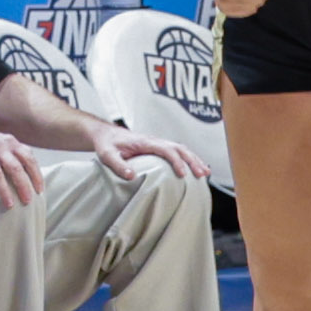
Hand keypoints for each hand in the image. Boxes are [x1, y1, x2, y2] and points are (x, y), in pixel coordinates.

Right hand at [0, 116, 45, 209]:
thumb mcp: (1, 142)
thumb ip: (13, 152)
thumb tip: (30, 172)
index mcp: (10, 142)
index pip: (28, 159)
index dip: (36, 175)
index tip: (39, 190)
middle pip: (15, 168)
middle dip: (23, 186)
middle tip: (28, 201)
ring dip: (5, 192)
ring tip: (10, 205)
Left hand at [93, 123, 207, 180]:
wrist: (105, 135)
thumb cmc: (107, 144)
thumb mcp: (107, 155)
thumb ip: (118, 165)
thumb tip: (132, 176)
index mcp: (144, 142)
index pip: (166, 149)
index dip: (176, 161)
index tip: (183, 174)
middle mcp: (154, 141)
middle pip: (179, 148)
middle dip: (192, 160)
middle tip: (201, 175)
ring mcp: (157, 144)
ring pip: (181, 149)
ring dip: (194, 159)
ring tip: (205, 173)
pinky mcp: (158, 148)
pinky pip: (177, 152)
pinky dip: (188, 159)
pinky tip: (196, 168)